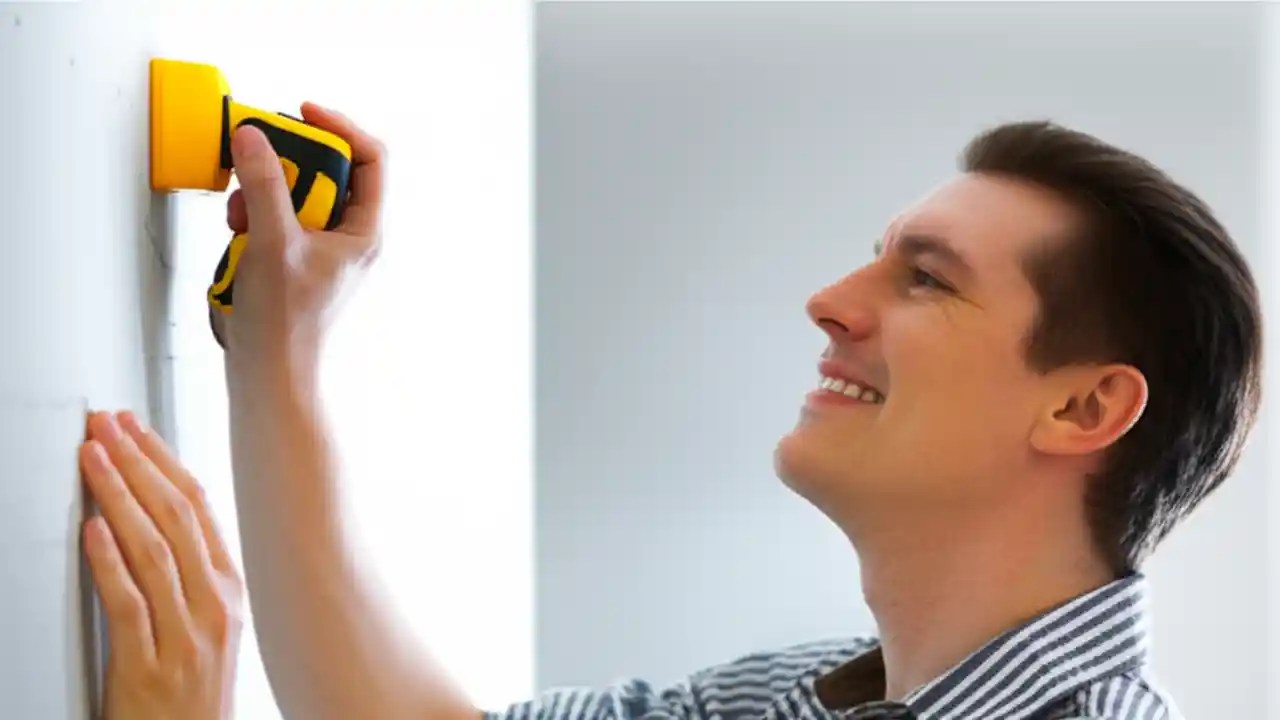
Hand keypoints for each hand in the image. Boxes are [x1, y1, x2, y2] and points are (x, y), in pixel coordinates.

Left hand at [80, 410, 242, 719]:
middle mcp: (216, 607)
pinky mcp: (152, 668)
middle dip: (137, 463)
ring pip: (154, 550)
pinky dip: (110, 561)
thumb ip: (187, 574)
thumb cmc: (190, 692)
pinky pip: (130, 603)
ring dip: (118, 496)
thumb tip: (150, 513)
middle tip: (105, 425)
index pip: (198, 508)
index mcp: (229, 590)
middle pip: (177, 518)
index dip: (163, 460)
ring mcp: (187, 637)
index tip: (133, 426)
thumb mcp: (204, 625)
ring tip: (92, 458)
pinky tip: (92, 529)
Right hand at [217, 103, 386, 360]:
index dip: (339, 127)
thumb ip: (264, 184)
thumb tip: (253, 137)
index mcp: (365, 231)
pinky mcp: (292, 257)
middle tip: (255, 174)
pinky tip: (239, 242)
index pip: (369, 158)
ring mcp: (320, 247)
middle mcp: (349, 236)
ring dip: (261, 197)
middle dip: (283, 168)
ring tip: (243, 223)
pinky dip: (252, 220)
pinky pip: (273, 218)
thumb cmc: (285, 323)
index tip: (302, 111)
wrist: (266, 372)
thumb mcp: (272, 241)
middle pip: (323, 171)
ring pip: (292, 194)